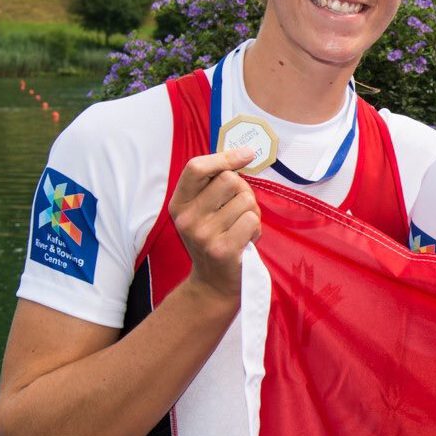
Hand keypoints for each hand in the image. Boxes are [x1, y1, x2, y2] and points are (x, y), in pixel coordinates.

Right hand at [168, 147, 261, 304]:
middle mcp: (186, 218)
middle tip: (240, 210)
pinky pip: (252, 221)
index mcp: (178, 203)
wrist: (214, 283)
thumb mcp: (205, 210)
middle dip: (244, 191)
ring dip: (252, 213)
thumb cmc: (216, 237)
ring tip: (241, 229)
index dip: (224, 157)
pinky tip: (245, 241)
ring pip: (246, 201)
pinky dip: (256, 229)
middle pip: (229, 180)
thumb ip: (216, 184)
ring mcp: (202, 234)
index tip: (248, 154)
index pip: (196, 167)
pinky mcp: (221, 249)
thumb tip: (245, 152)